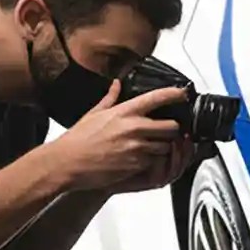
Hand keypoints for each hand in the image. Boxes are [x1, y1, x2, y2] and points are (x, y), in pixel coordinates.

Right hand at [48, 80, 189, 191]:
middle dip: (172, 129)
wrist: (67, 163)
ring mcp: (137, 148)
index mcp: (124, 112)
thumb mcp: (94, 113)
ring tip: (151, 147)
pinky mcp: (136, 165)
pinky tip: (140, 159)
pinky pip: (154, 162)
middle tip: (166, 131)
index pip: (157, 98)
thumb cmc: (78, 139)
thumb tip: (117, 84)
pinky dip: (152, 161)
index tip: (182, 94)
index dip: (174, 94)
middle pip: (171, 127)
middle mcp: (134, 128)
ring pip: (166, 146)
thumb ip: (110, 98)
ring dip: (163, 147)